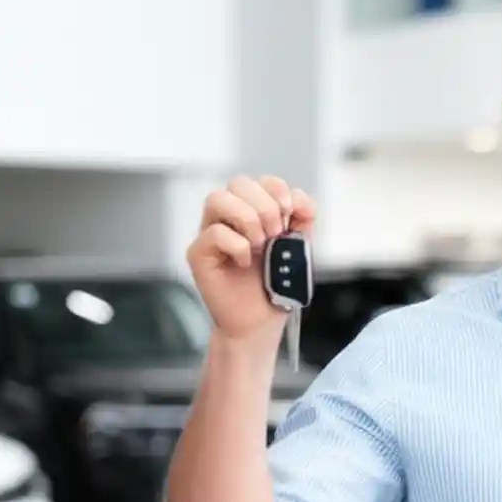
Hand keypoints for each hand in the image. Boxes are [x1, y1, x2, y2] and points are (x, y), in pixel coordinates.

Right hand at [186, 175, 315, 342]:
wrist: (260, 320)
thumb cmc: (275, 284)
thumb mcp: (298, 246)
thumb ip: (302, 218)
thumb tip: (300, 199)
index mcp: (253, 211)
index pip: (261, 180)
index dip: (278, 190)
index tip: (290, 213)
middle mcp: (228, 218)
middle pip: (238, 183)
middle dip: (265, 205)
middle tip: (276, 233)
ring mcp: (210, 233)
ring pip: (218, 199)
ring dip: (248, 219)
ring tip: (261, 244)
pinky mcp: (199, 253)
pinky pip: (214, 233)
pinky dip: (238, 246)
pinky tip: (246, 262)